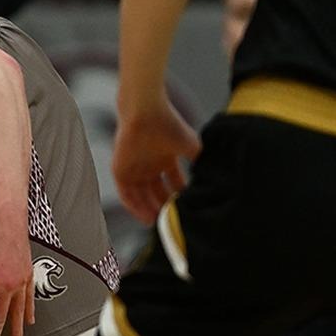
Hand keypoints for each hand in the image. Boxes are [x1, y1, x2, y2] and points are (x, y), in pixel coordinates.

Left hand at [113, 98, 200, 224]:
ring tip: (159, 223)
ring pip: (141, 196)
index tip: (186, 209)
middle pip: (156, 192)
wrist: (146, 113)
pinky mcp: (119, 170)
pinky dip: (134, 206)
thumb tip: (215, 177)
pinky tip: (144, 216)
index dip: (178, 196)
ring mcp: (134, 168)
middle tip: (171, 221)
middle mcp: (149, 165)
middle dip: (163, 207)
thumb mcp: (192, 146)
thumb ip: (200, 162)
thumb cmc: (170, 125)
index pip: (172, 183)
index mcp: (164, 158)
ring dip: (149, 210)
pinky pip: (126, 194)